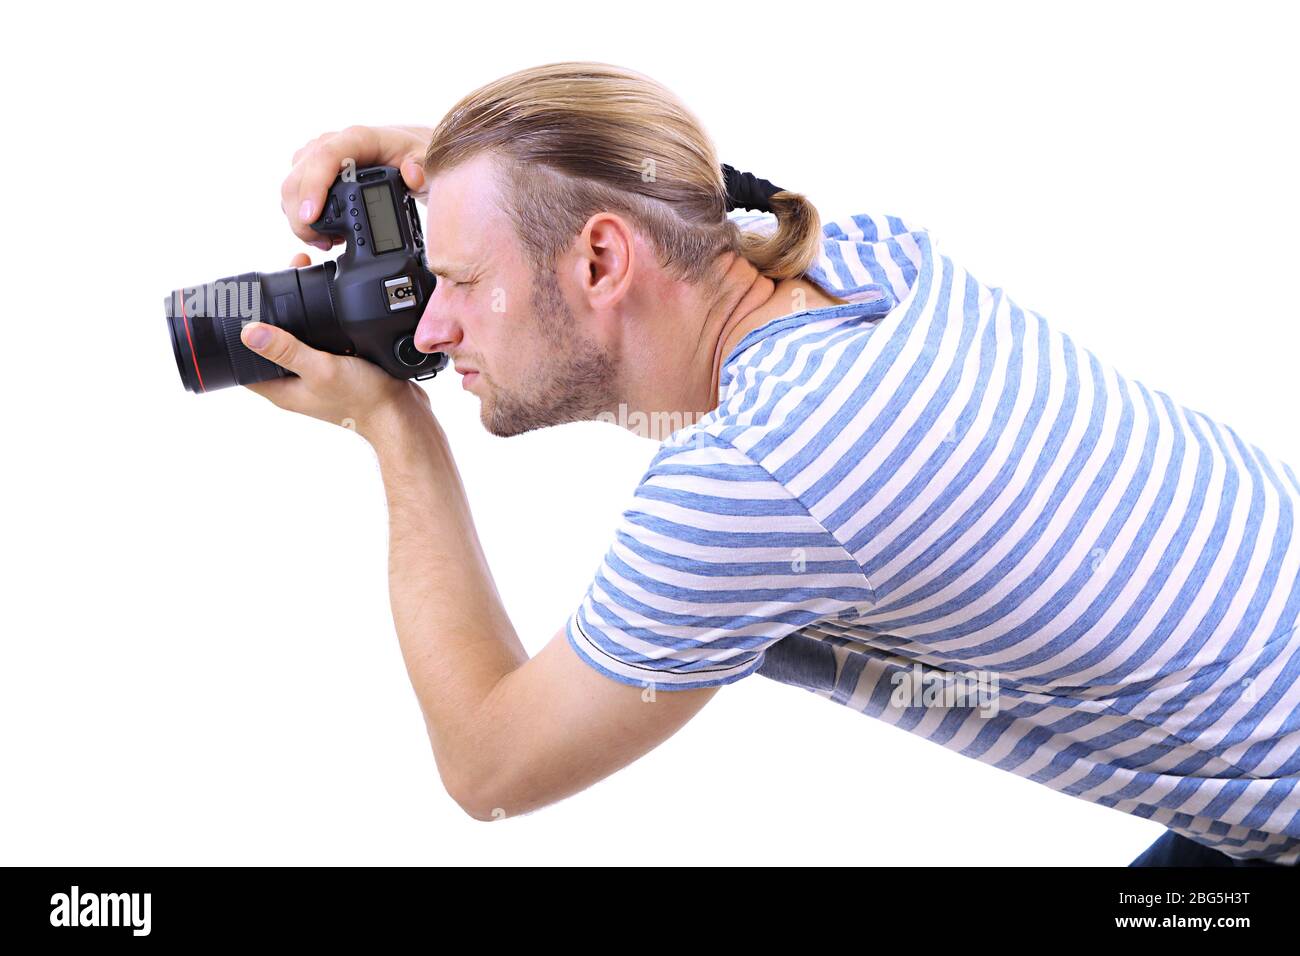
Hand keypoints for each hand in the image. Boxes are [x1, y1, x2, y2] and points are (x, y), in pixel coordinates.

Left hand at [239, 253, 432, 441]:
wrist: (402, 412)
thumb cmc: (363, 399)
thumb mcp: (320, 368)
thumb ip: (286, 349)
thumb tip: (248, 331)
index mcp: (282, 389)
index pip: (243, 363)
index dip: (237, 336)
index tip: (240, 308)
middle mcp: (296, 383)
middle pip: (270, 345)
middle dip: (269, 317)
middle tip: (275, 286)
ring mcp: (316, 375)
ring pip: (296, 340)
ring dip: (297, 316)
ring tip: (301, 286)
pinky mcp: (337, 368)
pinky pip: (319, 341)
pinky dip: (320, 323)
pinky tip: (329, 306)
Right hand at [282, 125, 432, 249]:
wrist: (408, 150)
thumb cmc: (414, 154)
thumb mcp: (426, 160)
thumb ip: (422, 167)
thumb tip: (413, 175)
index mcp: (358, 139)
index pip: (325, 158)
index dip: (313, 187)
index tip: (310, 216)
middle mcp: (333, 143)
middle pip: (298, 176)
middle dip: (300, 214)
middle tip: (321, 242)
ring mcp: (319, 156)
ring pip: (292, 185)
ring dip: (299, 218)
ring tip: (326, 241)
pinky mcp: (314, 169)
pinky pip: (296, 190)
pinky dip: (302, 215)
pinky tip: (322, 231)